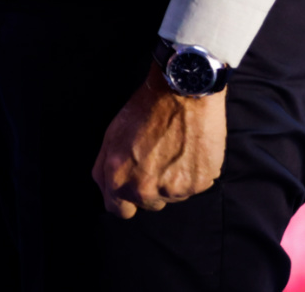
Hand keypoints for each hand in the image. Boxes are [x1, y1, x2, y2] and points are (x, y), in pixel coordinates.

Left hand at [92, 68, 226, 217]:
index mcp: (120, 179)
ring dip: (172, 181)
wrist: (182, 92)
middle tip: (155, 159)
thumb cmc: (145, 109)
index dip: (124, 199)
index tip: (131, 185)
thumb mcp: (111, 136)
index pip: (119, 211)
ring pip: (172, 196)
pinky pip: (194, 186)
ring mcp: (175, 190)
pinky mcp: (200, 183)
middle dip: (149, 188)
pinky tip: (189, 150)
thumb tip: (108, 190)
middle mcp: (146, 190)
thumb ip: (104, 169)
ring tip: (174, 150)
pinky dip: (192, 173)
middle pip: (147, 204)